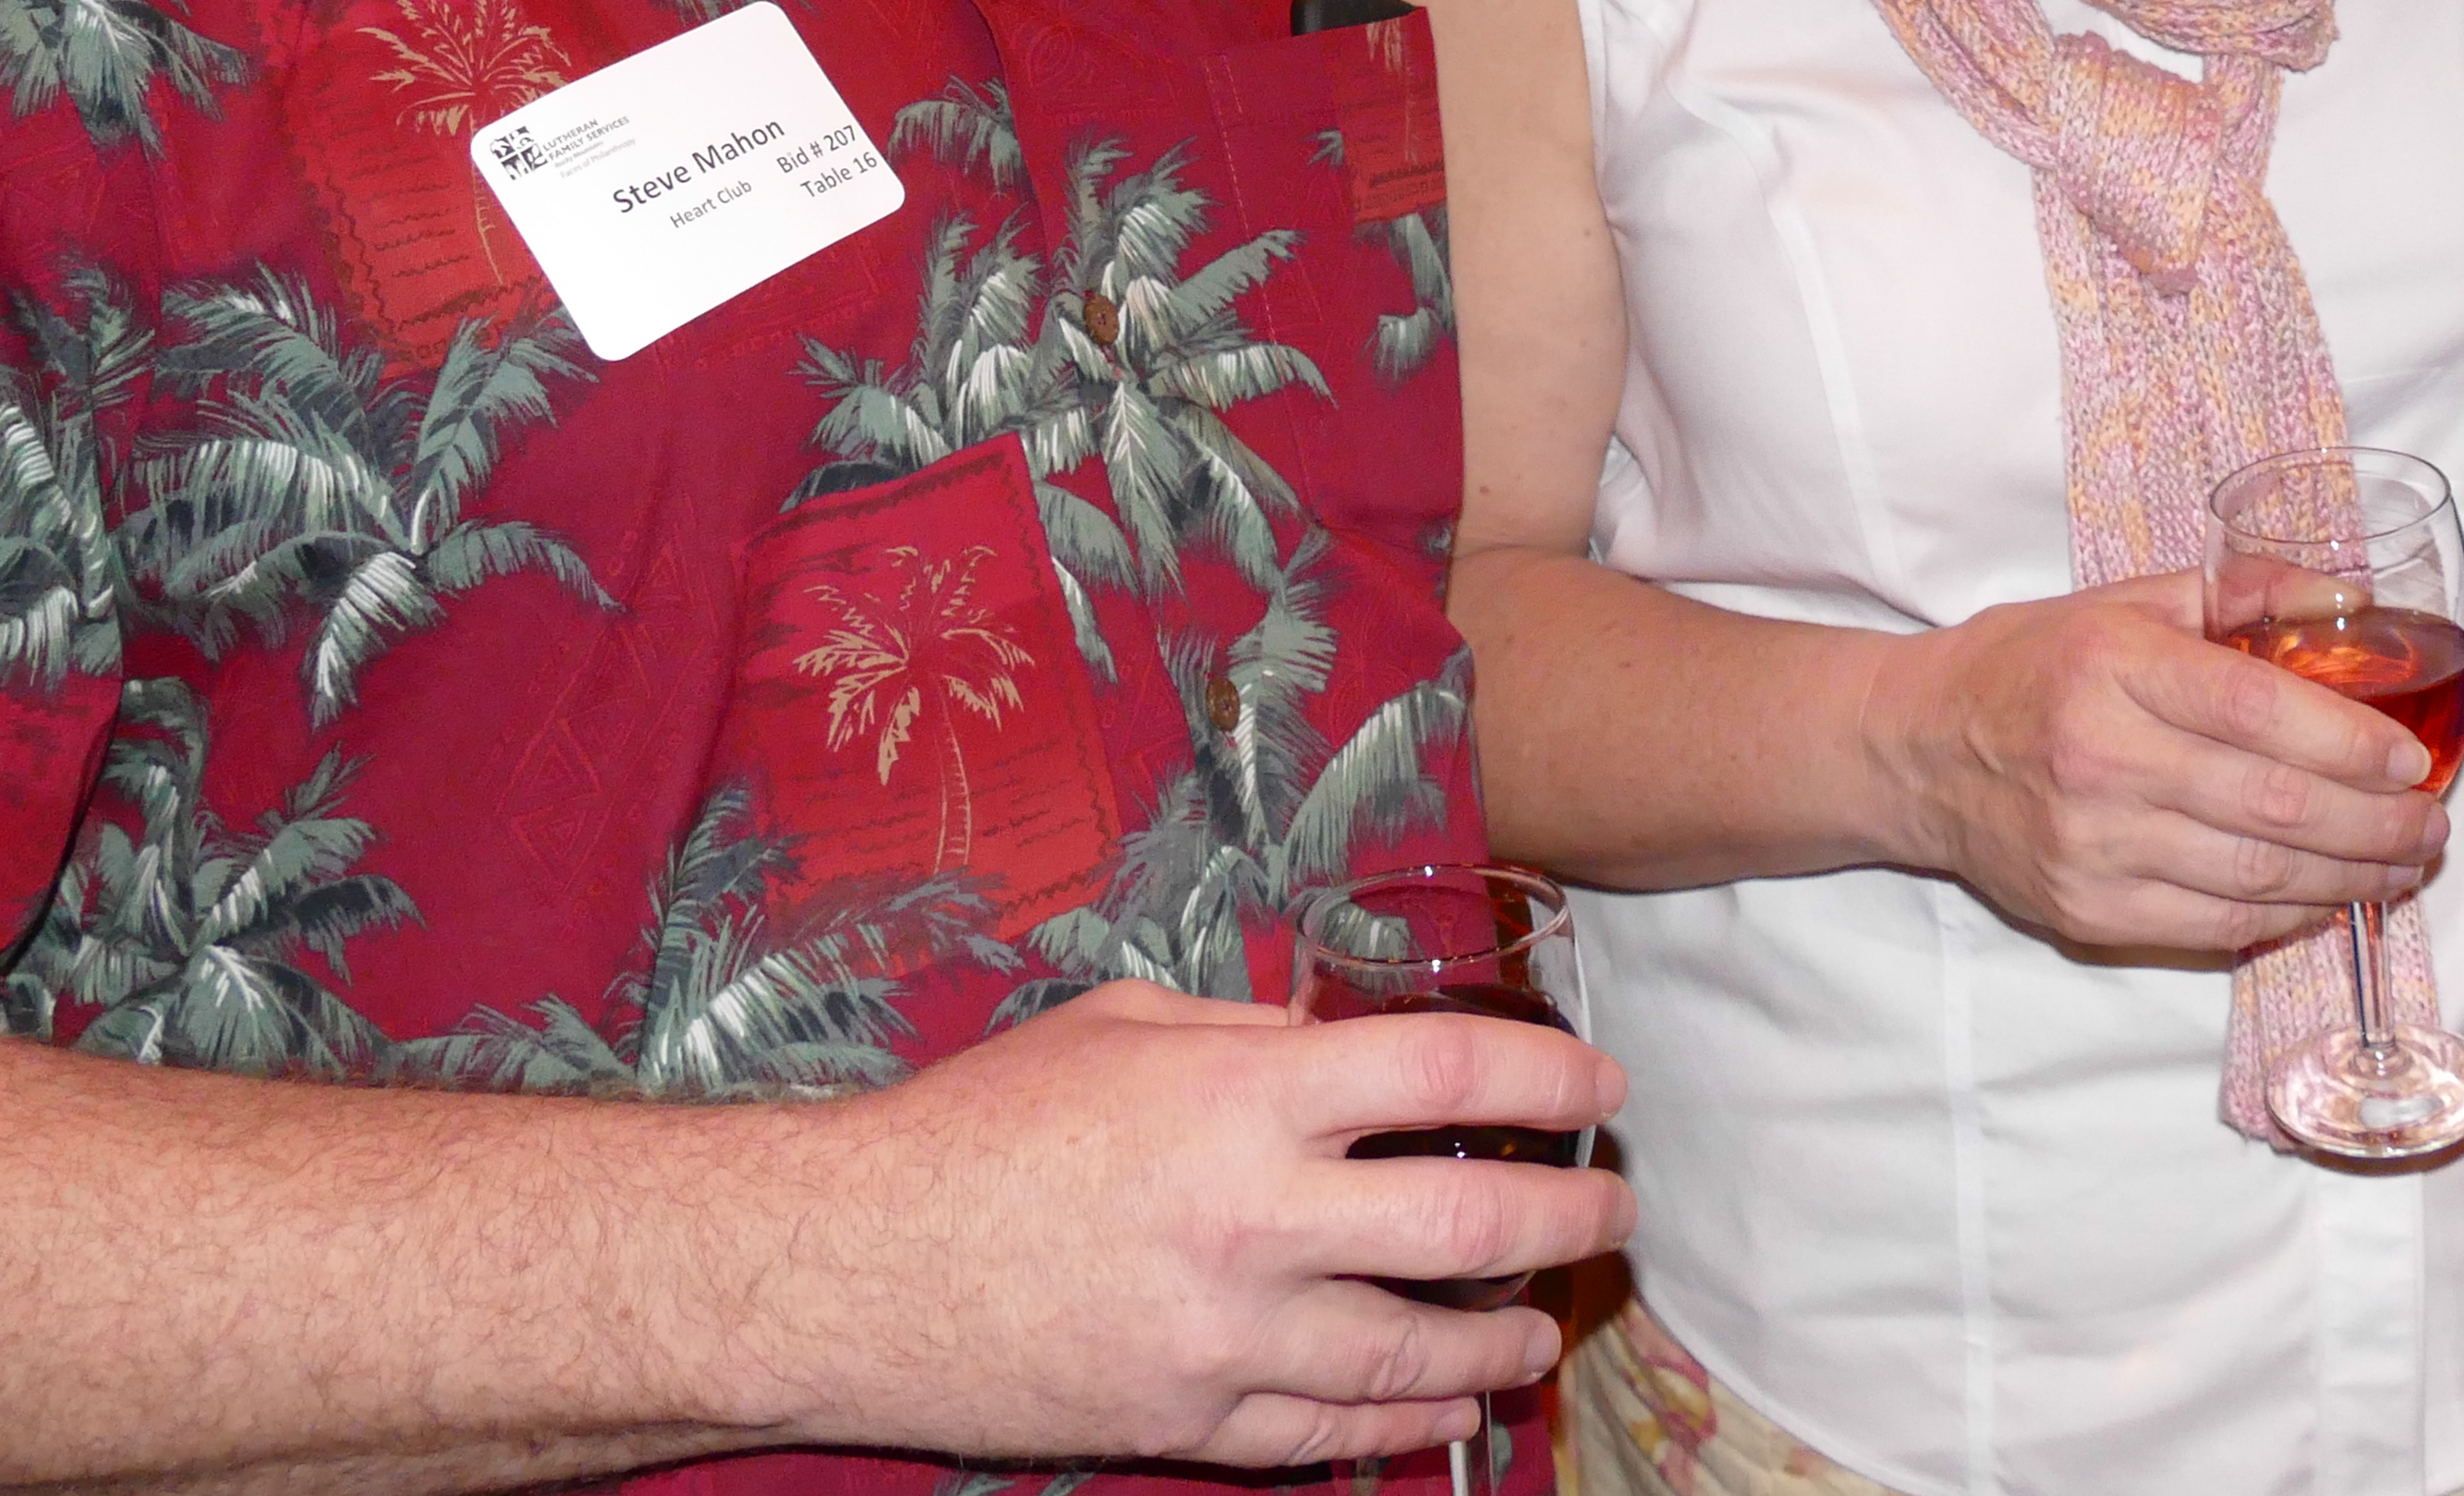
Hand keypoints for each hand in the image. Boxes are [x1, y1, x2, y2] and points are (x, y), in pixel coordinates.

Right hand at [796, 980, 1629, 1470]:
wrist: (852, 1267)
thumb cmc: (977, 1127)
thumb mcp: (1118, 1029)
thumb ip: (1244, 1035)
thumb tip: (1337, 1038)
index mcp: (1241, 1098)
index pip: (1444, 1070)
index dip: (1546, 1074)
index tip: (1600, 1085)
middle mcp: (1256, 1218)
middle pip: (1470, 1222)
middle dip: (1568, 1215)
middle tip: (1611, 1209)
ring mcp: (1229, 1336)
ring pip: (1419, 1347)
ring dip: (1505, 1337)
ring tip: (1544, 1324)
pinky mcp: (1191, 1422)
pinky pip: (1333, 1434)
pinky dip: (1406, 1420)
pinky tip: (1448, 1404)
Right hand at [1865, 572, 2445, 955]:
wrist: (1915, 750)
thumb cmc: (2029, 665)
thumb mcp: (2120, 601)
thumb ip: (2235, 595)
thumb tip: (2347, 596)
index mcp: (2114, 667)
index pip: (2260, 713)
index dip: (2353, 743)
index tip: (2412, 759)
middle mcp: (2102, 760)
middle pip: (2275, 807)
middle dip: (2377, 823)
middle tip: (2432, 824)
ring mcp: (2092, 847)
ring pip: (2256, 878)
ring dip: (2351, 878)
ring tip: (2404, 864)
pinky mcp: (2086, 912)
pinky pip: (2215, 928)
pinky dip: (2287, 917)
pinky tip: (2330, 897)